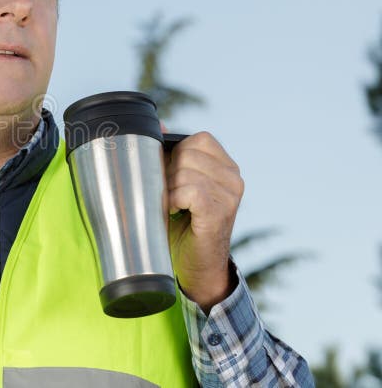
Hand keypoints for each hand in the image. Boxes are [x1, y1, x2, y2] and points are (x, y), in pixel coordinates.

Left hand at [164, 131, 243, 311]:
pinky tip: (175, 212)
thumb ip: (169, 154)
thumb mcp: (173, 183)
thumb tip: (158, 124)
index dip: (176, 154)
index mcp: (226, 166)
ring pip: (185, 172)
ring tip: (173, 207)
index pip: (199, 139)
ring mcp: (230, 195)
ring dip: (169, 190)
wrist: (195, 266)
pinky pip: (190, 191)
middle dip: (169, 173)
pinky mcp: (220, 212)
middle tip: (170, 196)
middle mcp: (234, 177)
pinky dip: (174, 200)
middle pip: (188, 154)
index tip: (171, 178)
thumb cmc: (181, 224)